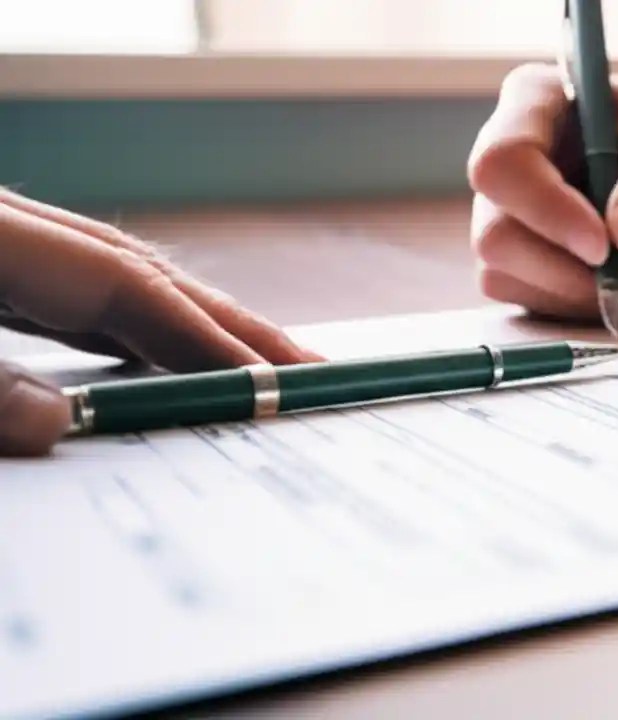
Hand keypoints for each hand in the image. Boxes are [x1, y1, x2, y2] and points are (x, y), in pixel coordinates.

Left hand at [0, 188, 321, 454]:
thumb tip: (56, 425)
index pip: (126, 281)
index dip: (202, 334)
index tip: (266, 385)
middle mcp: (8, 229)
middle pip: (139, 272)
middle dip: (226, 323)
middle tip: (307, 368)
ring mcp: (4, 244)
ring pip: (112, 281)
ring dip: (187, 324)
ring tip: (254, 367)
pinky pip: (69, 296)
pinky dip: (125, 328)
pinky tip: (150, 359)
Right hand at [466, 64, 617, 321]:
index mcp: (542, 102)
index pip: (502, 162)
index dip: (544, 210)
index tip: (605, 246)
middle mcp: (516, 156)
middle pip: (495, 233)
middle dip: (566, 272)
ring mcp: (517, 211)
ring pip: (506, 275)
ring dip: (579, 296)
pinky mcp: (530, 258)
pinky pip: (530, 299)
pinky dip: (581, 309)